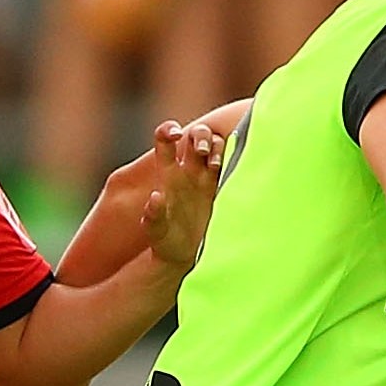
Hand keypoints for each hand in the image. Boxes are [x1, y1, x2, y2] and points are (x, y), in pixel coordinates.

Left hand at [139, 119, 225, 269]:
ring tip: (215, 164)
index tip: (176, 135)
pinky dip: (232, 159)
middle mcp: (187, 171)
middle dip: (200, 135)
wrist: (185, 256)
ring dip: (217, 147)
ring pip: (215, 146)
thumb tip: (156, 196)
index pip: (165, 140)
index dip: (169, 129)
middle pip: (195, 135)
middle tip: (201, 151)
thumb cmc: (166, 242)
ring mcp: (206, 178)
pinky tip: (230, 168)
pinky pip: (231, 164)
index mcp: (167, 174)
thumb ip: (153, 215)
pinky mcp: (222, 188)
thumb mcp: (156, 231)